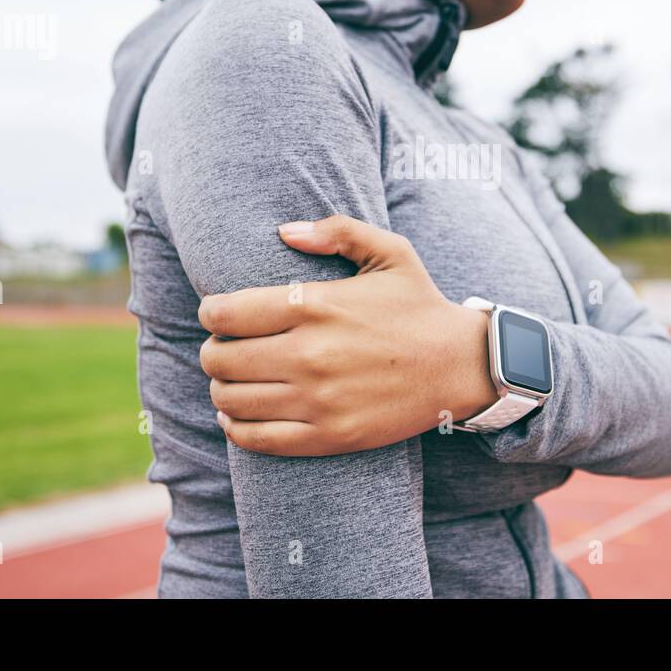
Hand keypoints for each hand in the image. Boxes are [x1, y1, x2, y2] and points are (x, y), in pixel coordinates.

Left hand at [198, 214, 497, 456]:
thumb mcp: (390, 251)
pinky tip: (237, 416)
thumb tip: (284, 231)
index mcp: (317, 306)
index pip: (227, 313)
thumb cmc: (420, 306)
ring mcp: (318, 399)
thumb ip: (337, 230)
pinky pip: (257, 439)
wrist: (460, 366)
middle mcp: (310, 354)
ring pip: (232, 399)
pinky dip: (235, 428)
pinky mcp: (329, 435)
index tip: (217, 314)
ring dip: (221, 388)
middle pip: (221, 359)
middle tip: (224, 347)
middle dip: (213, 351)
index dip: (210, 313)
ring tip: (232, 379)